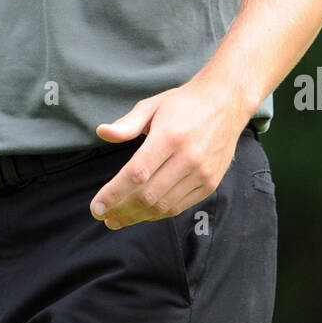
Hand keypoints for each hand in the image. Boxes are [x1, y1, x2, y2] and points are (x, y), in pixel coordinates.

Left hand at [88, 78, 246, 228]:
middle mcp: (188, 158)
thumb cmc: (183, 104)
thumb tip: (102, 133)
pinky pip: (180, 207)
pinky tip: (141, 214)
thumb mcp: (152, 105)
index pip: (136, 174)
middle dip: (120, 209)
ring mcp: (202, 173)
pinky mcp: (210, 183)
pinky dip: (158, 214)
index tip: (96, 206)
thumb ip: (126, 123)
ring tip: (116, 220)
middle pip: (148, 195)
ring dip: (136, 217)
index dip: (114, 194)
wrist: (226, 103)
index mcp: (170, 136)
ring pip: (163, 206)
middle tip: (101, 214)